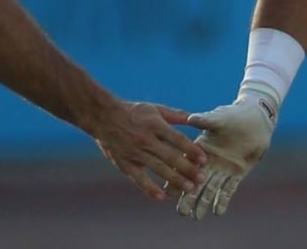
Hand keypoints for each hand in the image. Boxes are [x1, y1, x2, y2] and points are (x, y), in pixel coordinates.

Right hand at [92, 101, 206, 200]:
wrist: (102, 116)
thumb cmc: (132, 111)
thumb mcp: (154, 108)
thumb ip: (175, 115)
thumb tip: (194, 118)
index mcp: (155, 125)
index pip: (178, 140)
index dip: (191, 150)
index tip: (204, 160)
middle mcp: (146, 139)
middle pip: (171, 157)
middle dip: (188, 169)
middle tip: (202, 178)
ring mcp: (135, 153)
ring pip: (159, 169)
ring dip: (175, 179)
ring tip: (189, 188)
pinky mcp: (124, 163)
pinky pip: (138, 178)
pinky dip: (149, 188)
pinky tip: (161, 197)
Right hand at [177, 87, 276, 219]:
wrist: (255, 119)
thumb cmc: (234, 115)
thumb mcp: (219, 118)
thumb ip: (205, 120)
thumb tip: (190, 118)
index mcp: (202, 148)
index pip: (186, 164)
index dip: (177, 177)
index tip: (167, 191)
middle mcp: (210, 161)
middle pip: (196, 181)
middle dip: (188, 196)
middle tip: (180, 211)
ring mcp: (224, 168)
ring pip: (211, 188)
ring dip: (203, 202)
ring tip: (194, 216)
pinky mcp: (238, 173)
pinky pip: (229, 189)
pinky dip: (223, 200)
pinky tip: (218, 212)